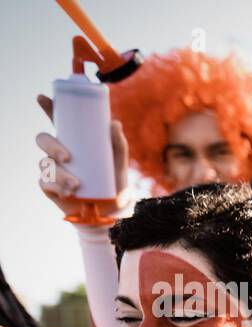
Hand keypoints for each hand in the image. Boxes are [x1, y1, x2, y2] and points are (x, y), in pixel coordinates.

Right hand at [35, 93, 130, 217]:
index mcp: (73, 143)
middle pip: (43, 139)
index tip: (43, 98)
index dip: (48, 109)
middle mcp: (59, 153)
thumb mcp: (118, 164)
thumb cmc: (114, 184)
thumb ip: (118, 145)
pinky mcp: (50, 187)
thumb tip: (114, 123)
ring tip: (76, 185)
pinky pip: (45, 182)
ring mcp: (53, 170)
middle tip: (67, 157)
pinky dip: (56, 187)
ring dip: (59, 173)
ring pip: (45, 163)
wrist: (111, 213)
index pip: (57, 122)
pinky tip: (66, 192)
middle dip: (51, 145)